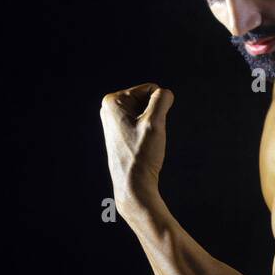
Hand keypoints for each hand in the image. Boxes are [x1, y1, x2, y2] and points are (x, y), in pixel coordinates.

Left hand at [100, 82, 173, 213]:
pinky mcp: (119, 131)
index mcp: (112, 101)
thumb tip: (165, 93)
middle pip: (146, 99)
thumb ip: (162, 99)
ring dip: (151, 125)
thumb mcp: (155, 122)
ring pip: (146, 112)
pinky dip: (147, 132)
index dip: (158, 107)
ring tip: (143, 142)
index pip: (151, 89)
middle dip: (154, 116)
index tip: (149, 127)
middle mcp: (109, 108)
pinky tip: (141, 147)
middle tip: (146, 136)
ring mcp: (113, 120)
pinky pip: (142, 123)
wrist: (133, 185)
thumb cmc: (142, 155)